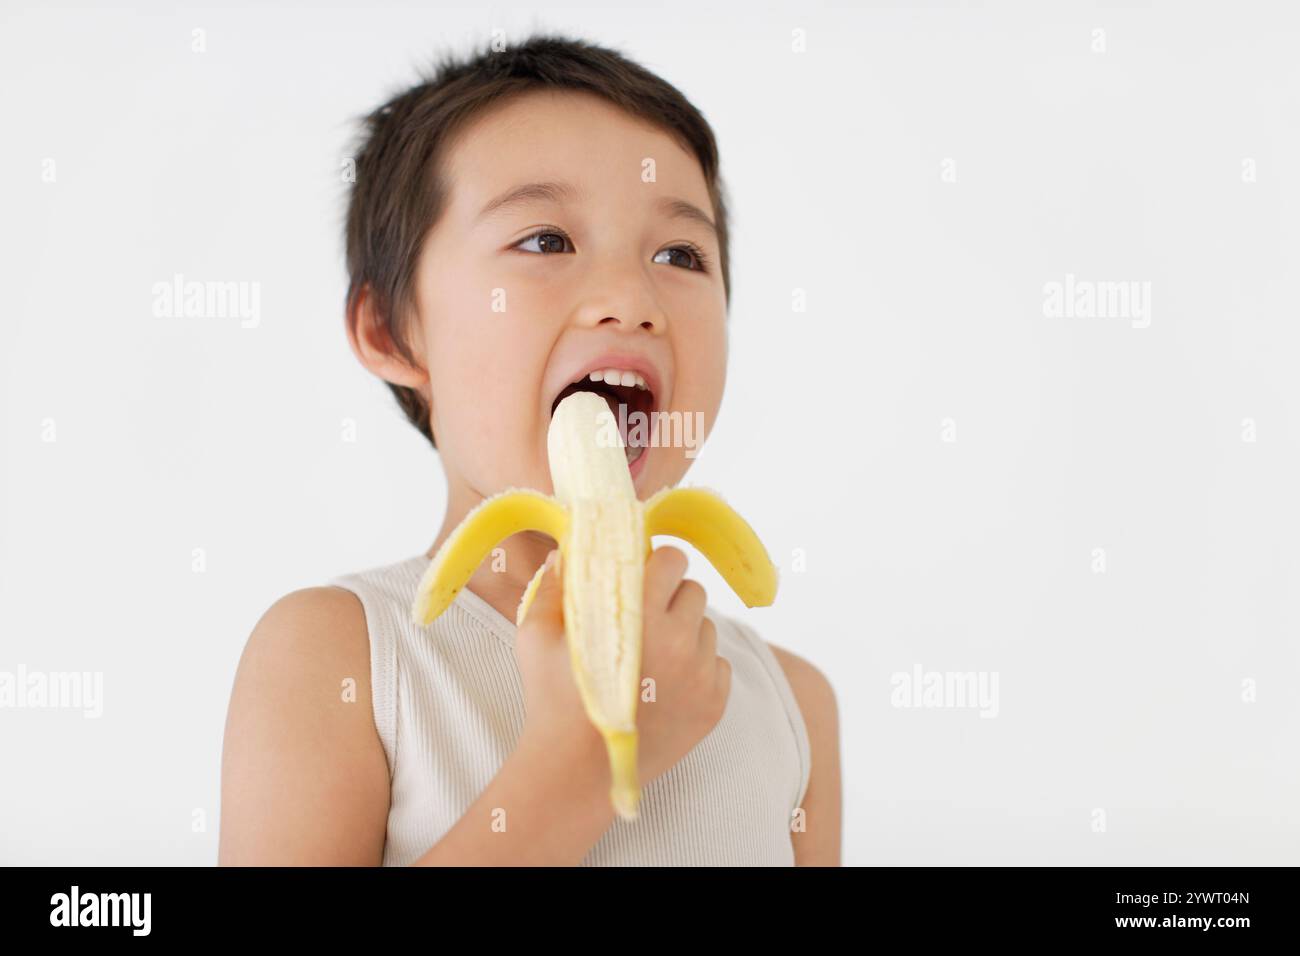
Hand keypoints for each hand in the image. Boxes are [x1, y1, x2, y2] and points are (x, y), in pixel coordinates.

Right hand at [512, 546, 733, 797]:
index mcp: (640, 615)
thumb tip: (568, 552)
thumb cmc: (551, 700)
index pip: (674, 560)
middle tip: (645, 617)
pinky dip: (699, 668)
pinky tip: (666, 685)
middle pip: (695, 591)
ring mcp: (701, 675)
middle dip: (672, 597)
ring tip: (652, 657)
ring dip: (686, 633)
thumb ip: (554, 587)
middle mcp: (679, 640)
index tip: (644, 575)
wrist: (575, 773)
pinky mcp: (714, 705)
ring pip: (708, 629)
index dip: (658, 563)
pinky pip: (718, 665)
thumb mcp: (537, 637)